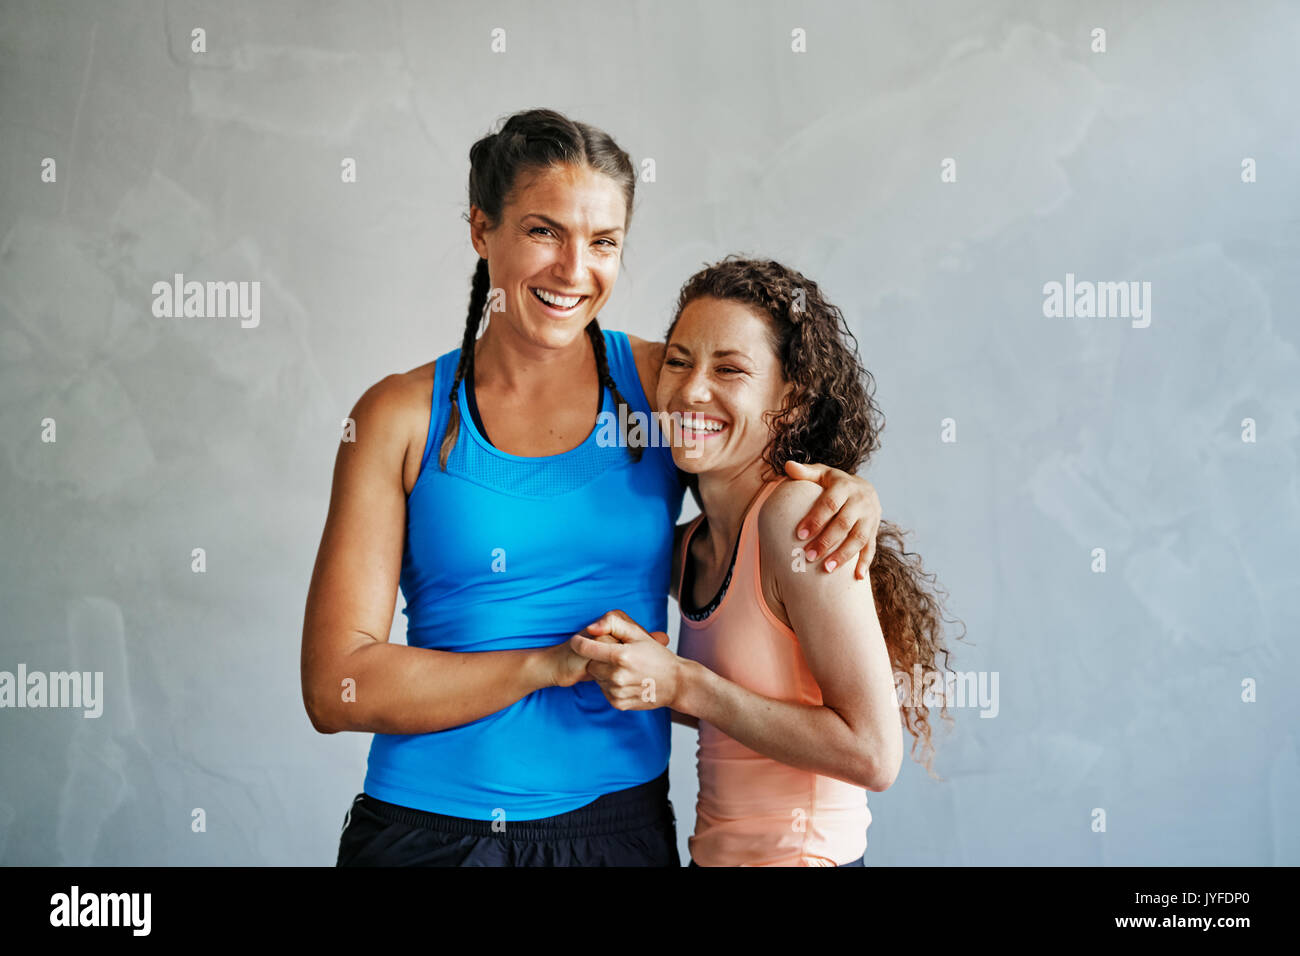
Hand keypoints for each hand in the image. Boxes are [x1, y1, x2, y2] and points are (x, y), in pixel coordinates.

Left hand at [568, 610, 680, 710]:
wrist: (676, 683)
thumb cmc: (658, 656)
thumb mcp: (638, 634)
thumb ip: (613, 624)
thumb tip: (590, 628)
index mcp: (621, 655)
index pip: (586, 648)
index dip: (579, 643)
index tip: (578, 641)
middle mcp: (617, 676)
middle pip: (591, 665)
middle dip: (598, 659)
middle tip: (615, 656)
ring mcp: (618, 692)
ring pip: (597, 679)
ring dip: (605, 673)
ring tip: (624, 669)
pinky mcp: (618, 703)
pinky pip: (604, 691)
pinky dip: (611, 685)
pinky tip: (626, 681)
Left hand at [783, 460, 880, 578]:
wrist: (864, 488)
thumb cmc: (833, 483)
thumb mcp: (821, 473)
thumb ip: (805, 472)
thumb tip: (787, 466)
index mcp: (845, 486)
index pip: (830, 504)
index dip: (816, 519)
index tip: (800, 535)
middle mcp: (861, 500)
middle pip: (844, 524)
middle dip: (826, 541)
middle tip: (809, 556)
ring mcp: (871, 516)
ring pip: (859, 538)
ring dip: (844, 555)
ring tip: (827, 569)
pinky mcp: (875, 530)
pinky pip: (872, 547)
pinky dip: (865, 562)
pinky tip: (856, 577)